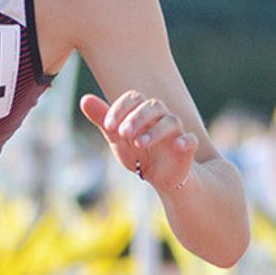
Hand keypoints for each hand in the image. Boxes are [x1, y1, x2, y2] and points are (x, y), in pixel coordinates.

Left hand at [80, 91, 196, 191]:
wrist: (160, 177)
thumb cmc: (137, 153)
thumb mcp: (117, 139)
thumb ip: (103, 119)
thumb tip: (84, 98)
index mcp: (142, 111)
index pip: (134, 98)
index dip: (120, 108)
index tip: (108, 126)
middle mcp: (161, 117)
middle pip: (153, 106)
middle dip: (136, 118)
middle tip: (123, 133)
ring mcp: (176, 132)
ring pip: (171, 121)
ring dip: (155, 131)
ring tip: (139, 143)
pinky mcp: (187, 148)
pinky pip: (191, 140)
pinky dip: (186, 141)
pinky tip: (178, 145)